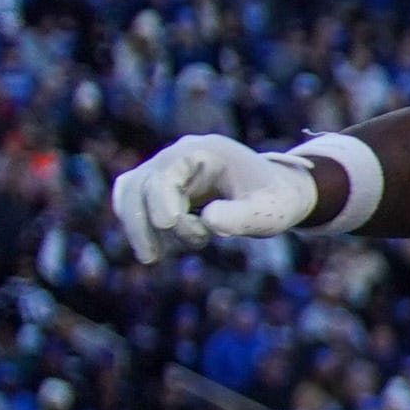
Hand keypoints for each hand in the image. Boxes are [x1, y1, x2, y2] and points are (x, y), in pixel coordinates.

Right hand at [114, 135, 322, 264]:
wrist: (278, 193)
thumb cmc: (276, 200)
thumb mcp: (269, 211)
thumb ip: (241, 216)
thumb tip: (207, 221)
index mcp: (204, 151)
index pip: (166, 172)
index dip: (161, 200)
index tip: (170, 226)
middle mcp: (179, 156)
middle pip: (139, 183)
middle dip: (143, 220)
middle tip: (153, 257)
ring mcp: (168, 170)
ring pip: (131, 193)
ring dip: (136, 226)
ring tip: (152, 257)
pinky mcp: (163, 189)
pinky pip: (136, 202)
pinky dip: (139, 224)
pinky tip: (155, 250)